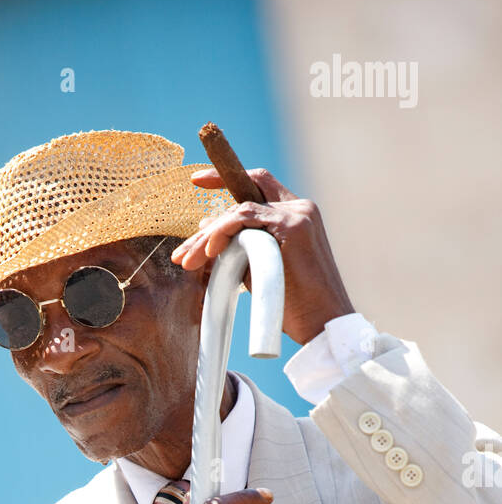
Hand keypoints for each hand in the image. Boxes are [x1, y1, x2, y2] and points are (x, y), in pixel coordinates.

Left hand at [171, 168, 354, 346]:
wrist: (323, 324)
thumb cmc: (294, 306)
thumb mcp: (260, 269)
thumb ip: (239, 246)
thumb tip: (206, 229)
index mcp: (296, 215)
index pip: (259, 185)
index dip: (226, 180)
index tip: (197, 181)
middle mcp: (299, 208)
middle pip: (244, 196)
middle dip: (207, 224)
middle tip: (181, 253)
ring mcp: (297, 215)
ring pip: (240, 210)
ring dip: (209, 237)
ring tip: (188, 261)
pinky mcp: (292, 226)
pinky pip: (246, 217)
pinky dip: (223, 232)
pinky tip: (210, 252)